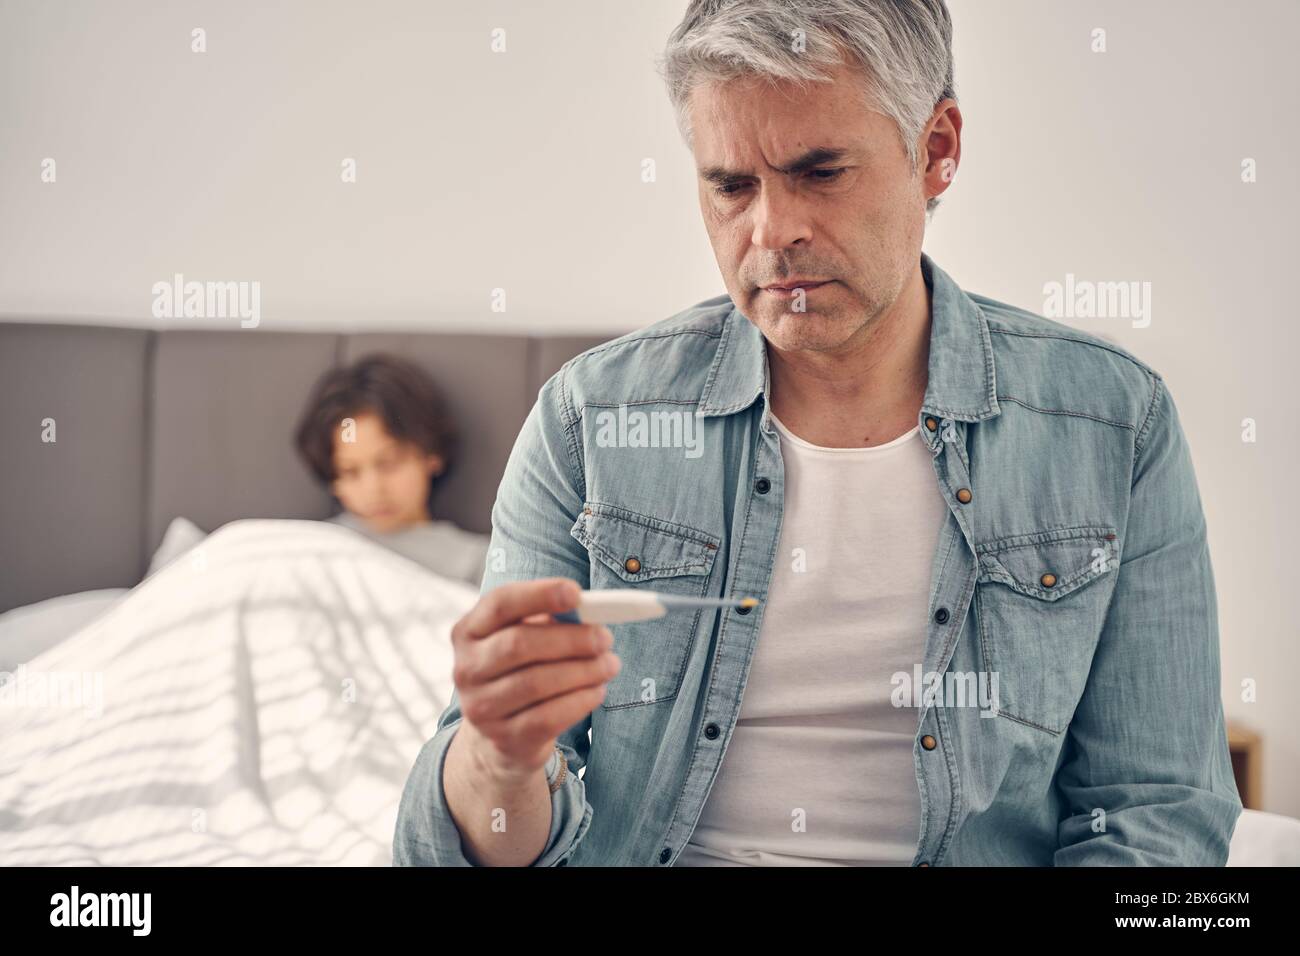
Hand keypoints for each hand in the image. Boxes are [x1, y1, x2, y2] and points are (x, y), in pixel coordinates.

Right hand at [450, 578, 618, 783]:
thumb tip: (590, 611)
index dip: (539, 594)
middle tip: (605, 638)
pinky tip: (597, 691)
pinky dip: (579, 701)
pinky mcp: (503, 738)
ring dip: (583, 671)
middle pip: (519, 644)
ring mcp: (480, 707)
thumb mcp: (525, 639)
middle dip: (570, 639)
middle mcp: (466, 668)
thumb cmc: (521, 671)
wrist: (500, 734)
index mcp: (469, 631)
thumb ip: (549, 620)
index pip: (500, 603)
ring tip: (610, 665)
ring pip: (536, 683)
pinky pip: (547, 717)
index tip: (577, 593)